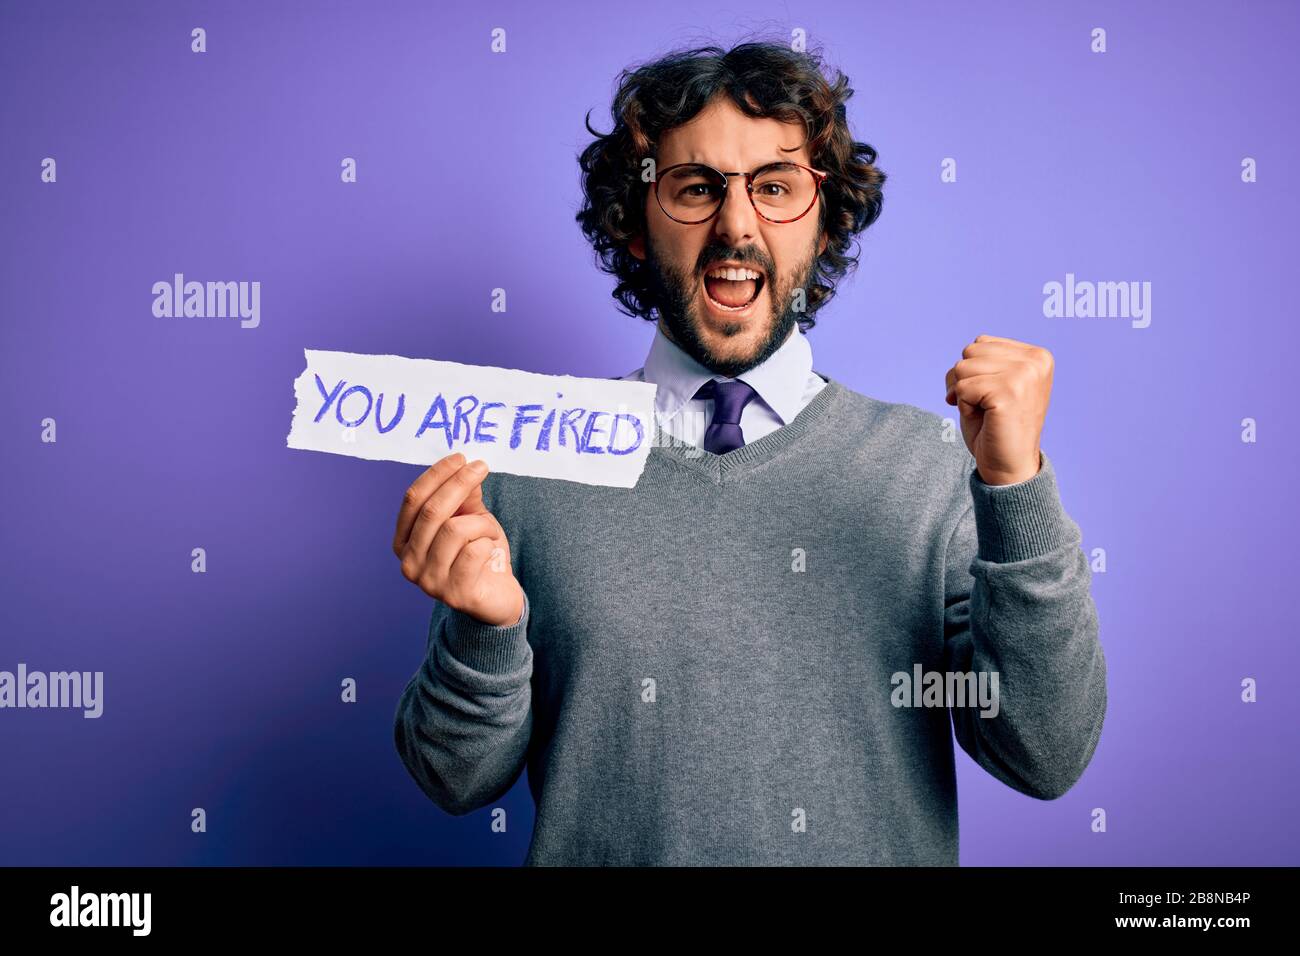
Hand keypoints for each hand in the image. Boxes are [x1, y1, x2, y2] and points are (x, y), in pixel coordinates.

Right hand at [393, 452, 524, 626]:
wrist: (497, 598)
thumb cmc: (479, 556)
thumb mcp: (470, 519)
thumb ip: (463, 496)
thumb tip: (463, 465)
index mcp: (404, 541)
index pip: (412, 499)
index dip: (436, 475)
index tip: (461, 457)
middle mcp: (409, 563)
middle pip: (431, 511)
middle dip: (458, 483)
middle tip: (481, 467)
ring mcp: (428, 581)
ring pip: (454, 530)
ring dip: (481, 522)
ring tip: (490, 530)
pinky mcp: (453, 594)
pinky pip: (473, 551)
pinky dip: (488, 543)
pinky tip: (490, 551)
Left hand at [943, 334, 1052, 484]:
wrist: (1009, 467)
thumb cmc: (995, 427)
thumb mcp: (990, 383)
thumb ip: (980, 362)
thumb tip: (957, 366)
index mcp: (1037, 356)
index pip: (980, 343)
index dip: (972, 371)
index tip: (990, 395)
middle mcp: (1035, 361)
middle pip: (969, 351)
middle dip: (965, 380)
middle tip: (985, 406)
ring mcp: (1024, 375)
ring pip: (962, 367)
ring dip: (964, 394)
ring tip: (986, 412)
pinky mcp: (1009, 392)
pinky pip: (961, 388)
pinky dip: (963, 406)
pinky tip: (984, 419)